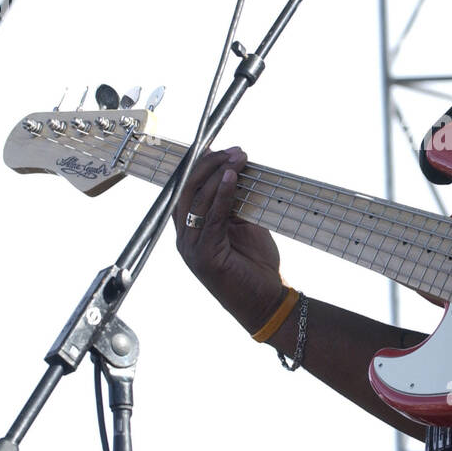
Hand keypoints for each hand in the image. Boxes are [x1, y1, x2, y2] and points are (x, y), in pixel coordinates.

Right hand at [173, 146, 285, 332]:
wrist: (266, 302)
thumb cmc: (255, 266)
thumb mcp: (243, 227)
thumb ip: (234, 204)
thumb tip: (237, 173)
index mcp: (191, 231)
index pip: (186, 191)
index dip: (199, 168)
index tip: (217, 147)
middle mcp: (185, 239)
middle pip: (186, 192)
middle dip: (208, 166)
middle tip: (233, 150)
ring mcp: (191, 249)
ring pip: (196, 202)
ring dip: (218, 175)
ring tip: (238, 158)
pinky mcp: (204, 257)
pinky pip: (211, 218)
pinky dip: (222, 195)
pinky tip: (233, 177)